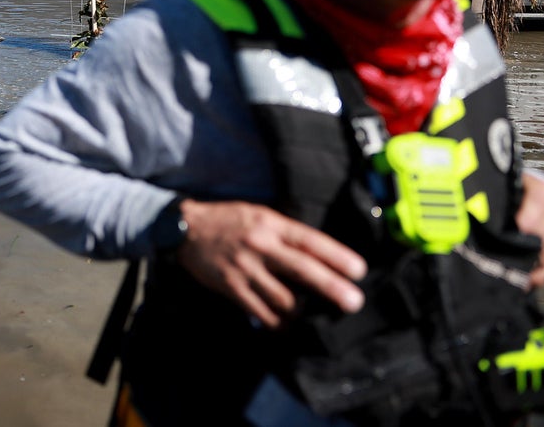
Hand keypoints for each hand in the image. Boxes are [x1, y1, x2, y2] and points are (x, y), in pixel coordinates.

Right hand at [174, 200, 366, 328]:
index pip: (309, 240)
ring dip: (304, 312)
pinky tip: (287, 327)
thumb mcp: (260, 215)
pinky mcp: (231, 287)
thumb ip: (285, 233)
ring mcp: (245, 269)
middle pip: (302, 270)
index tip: (358, 270)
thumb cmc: (228, 221)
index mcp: (271, 224)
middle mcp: (260, 245)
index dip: (336, 255)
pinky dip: (277, 323)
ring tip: (317, 321)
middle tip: (353, 302)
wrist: (185, 229)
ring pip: (283, 298)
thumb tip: (319, 257)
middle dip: (331, 288)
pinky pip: (260, 312)